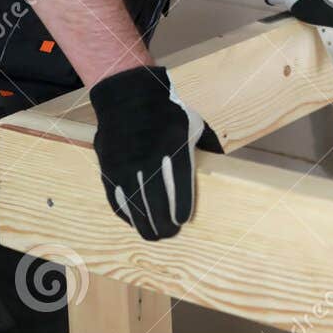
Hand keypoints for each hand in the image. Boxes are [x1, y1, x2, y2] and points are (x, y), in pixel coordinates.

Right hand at [90, 65, 221, 240]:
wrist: (129, 97)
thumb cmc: (167, 112)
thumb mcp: (193, 123)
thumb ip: (206, 146)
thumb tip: (223, 165)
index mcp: (173, 143)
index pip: (179, 182)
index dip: (180, 205)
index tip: (183, 220)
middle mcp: (147, 155)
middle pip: (154, 199)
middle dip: (162, 221)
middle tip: (169, 232)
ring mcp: (125, 162)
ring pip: (134, 203)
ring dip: (143, 223)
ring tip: (154, 234)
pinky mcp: (109, 167)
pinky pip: (116, 197)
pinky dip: (125, 213)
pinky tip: (134, 222)